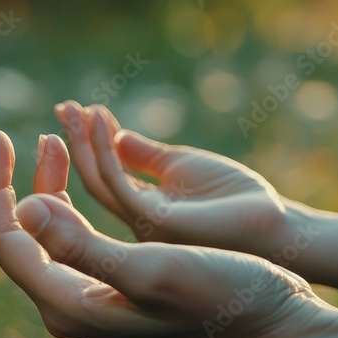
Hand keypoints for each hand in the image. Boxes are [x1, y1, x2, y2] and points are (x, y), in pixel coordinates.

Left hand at [0, 129, 337, 337]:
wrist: (271, 324)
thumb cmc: (220, 299)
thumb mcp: (150, 269)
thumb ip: (82, 246)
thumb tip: (24, 208)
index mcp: (68, 303)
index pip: (5, 238)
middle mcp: (72, 304)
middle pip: (19, 234)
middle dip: (13, 180)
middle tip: (13, 136)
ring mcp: (94, 296)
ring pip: (48, 234)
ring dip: (45, 185)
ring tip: (50, 141)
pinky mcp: (117, 286)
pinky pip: (75, 237)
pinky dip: (72, 202)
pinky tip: (84, 175)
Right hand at [55, 100, 291, 257]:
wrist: (275, 229)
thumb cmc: (237, 200)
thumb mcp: (185, 167)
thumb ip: (148, 156)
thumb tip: (116, 136)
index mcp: (143, 211)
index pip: (105, 176)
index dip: (89, 143)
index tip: (78, 111)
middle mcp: (135, 223)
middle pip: (93, 180)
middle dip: (75, 143)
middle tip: (62, 108)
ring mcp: (142, 226)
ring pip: (97, 182)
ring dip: (82, 143)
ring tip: (72, 110)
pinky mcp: (154, 223)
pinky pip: (117, 183)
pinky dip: (104, 150)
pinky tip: (99, 119)